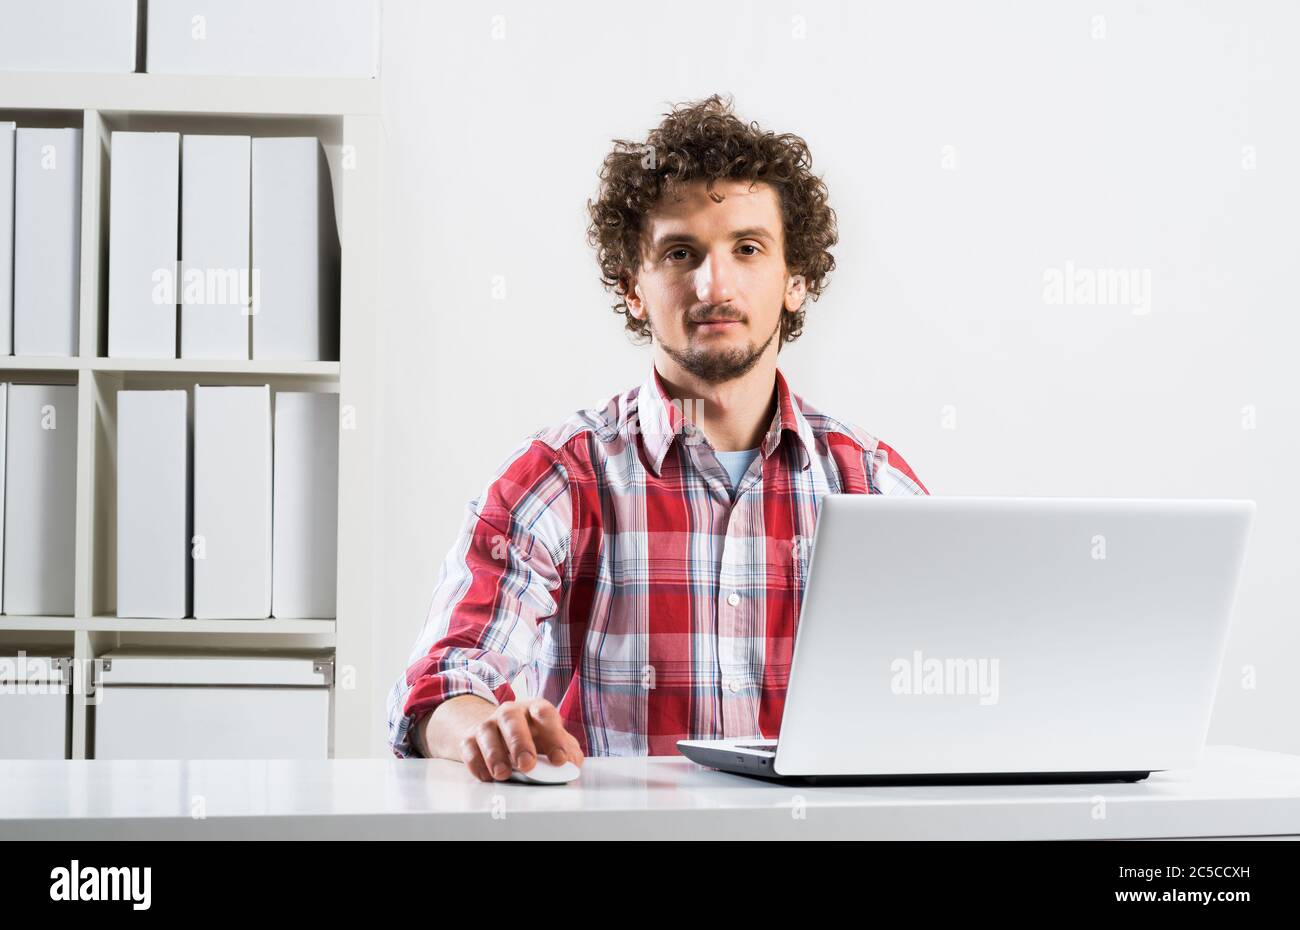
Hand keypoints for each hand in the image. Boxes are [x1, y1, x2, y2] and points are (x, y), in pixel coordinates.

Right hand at [460, 698, 583, 782]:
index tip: (560, 760)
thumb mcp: (554, 741)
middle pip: (511, 718)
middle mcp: (510, 712)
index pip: (545, 714)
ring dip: (494, 754)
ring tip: (503, 774)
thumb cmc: (532, 737)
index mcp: (535, 709)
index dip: (554, 736)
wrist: (497, 731)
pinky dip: (476, 763)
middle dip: (519, 742)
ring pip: (486, 731)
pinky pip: (468, 747)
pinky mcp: (470, 738)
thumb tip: (572, 765)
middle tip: (527, 764)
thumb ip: (567, 751)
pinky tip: (487, 776)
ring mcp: (488, 724)